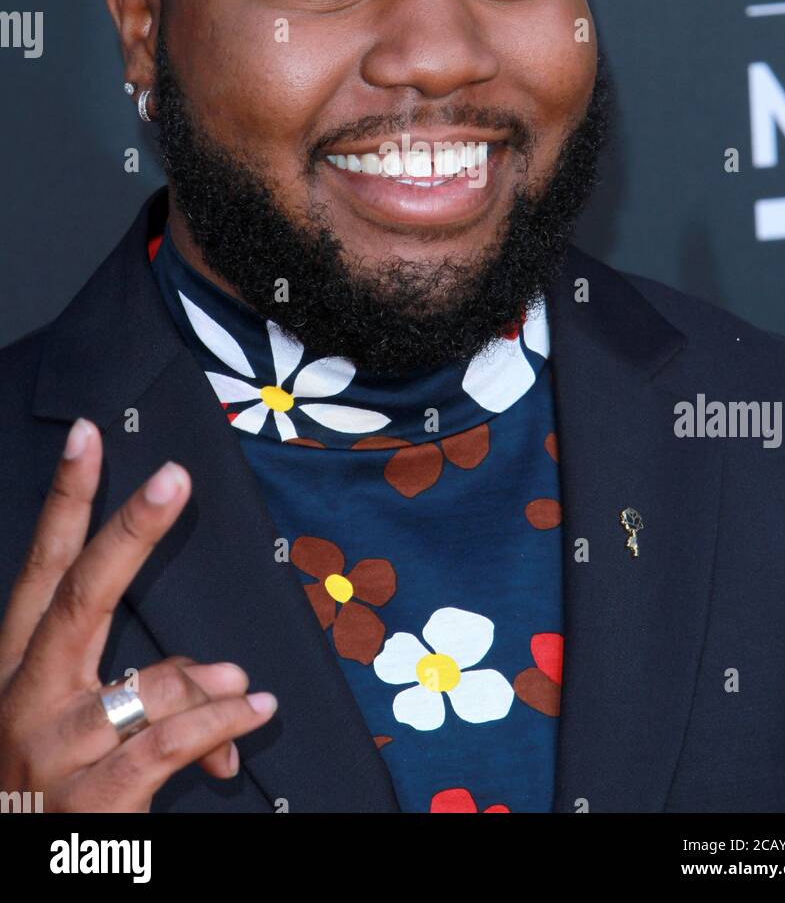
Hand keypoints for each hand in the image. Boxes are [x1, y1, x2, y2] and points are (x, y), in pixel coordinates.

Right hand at [0, 417, 277, 810]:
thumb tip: (221, 681)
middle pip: (78, 598)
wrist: (28, 876)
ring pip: (142, 686)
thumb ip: (140, 691)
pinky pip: (162, 745)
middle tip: (172, 478)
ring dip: (203, 681)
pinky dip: (216, 727)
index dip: (64, 501)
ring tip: (242, 687)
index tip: (88, 437)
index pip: (42, 571)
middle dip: (128, 533)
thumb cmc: (58, 797)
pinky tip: (250, 719)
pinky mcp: (86, 807)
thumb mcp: (82, 732)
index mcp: (21, 673)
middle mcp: (25, 703)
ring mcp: (49, 755)